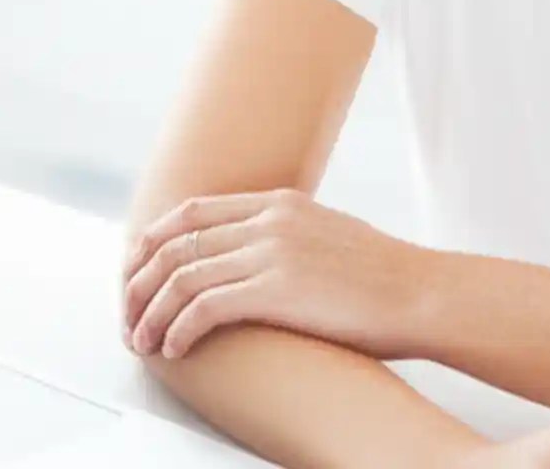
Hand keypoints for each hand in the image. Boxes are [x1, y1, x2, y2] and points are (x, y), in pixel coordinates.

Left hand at [122, 189, 431, 358]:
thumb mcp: (329, 234)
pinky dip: (177, 330)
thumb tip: (254, 256)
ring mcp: (271, 251)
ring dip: (150, 313)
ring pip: (180, 276)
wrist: (421, 294)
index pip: (192, 211)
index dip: (154, 240)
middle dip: (139, 281)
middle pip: (175, 242)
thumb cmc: (383, 277)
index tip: (136, 268)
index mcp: (279, 202)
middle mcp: (269, 219)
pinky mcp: (276, 289)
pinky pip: (202, 308)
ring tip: (141, 341)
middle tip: (127, 313)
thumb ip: (287, 234)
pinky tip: (174, 349)